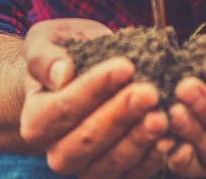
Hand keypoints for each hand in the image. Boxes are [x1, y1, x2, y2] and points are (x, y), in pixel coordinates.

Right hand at [20, 19, 173, 177]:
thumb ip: (46, 57)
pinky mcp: (111, 175)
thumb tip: (62, 74)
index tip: (126, 66)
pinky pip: (129, 176)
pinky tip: (169, 138)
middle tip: (150, 92)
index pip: (64, 108)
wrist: (73, 76)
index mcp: (36, 118)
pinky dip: (150, 160)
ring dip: (139, 140)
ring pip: (110, 163)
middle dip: (122, 115)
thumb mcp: (45, 41)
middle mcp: (56, 150)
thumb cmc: (60, 53)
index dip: (95, 88)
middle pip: (87, 139)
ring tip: (163, 115)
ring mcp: (84, 167)